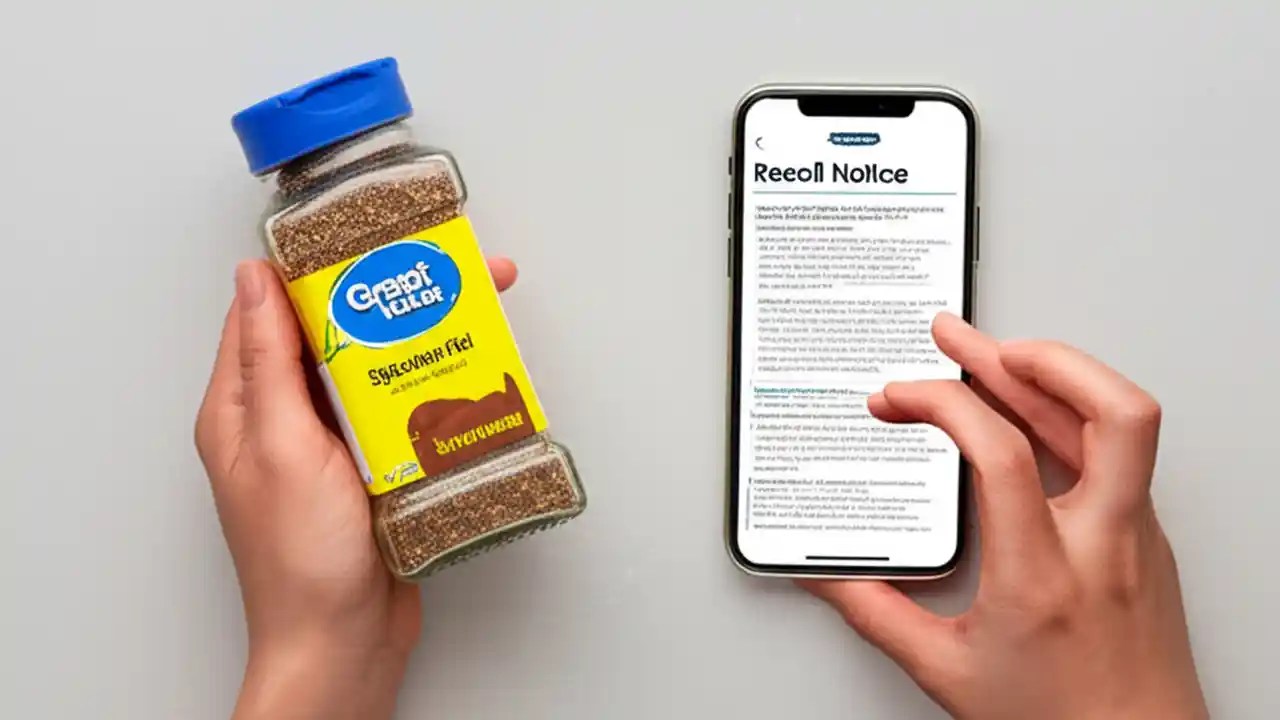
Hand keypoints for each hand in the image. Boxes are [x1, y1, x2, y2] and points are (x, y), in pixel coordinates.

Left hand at [195, 256, 518, 719]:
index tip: (365, 237)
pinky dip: (426, 390)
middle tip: (446, 272)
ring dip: (414, 342)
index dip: (316, 270)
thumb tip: (252, 280)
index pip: (269, 313)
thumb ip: (269, 362)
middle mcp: (283, 421)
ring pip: (370, 372)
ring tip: (471, 312)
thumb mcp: (282, 447)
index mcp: (243, 408)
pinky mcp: (370, 470)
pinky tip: (464, 375)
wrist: (342, 644)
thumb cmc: (301, 562)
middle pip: (331, 338)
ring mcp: (329, 447)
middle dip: (386, 301)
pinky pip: (396, 414)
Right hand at [800, 313, 1207, 719]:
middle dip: (1032, 356)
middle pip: (1106, 411)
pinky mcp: (1147, 538)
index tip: (901, 398)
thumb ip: (877, 615)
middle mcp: (1103, 543)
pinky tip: (1034, 416)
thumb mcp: (948, 673)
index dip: (944, 404)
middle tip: (964, 340)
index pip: (1000, 453)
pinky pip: (1118, 452)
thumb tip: (828, 576)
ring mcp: (1136, 535)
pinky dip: (1070, 415)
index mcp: (1043, 574)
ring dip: (1056, 374)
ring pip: (1121, 422)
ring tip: (997, 356)